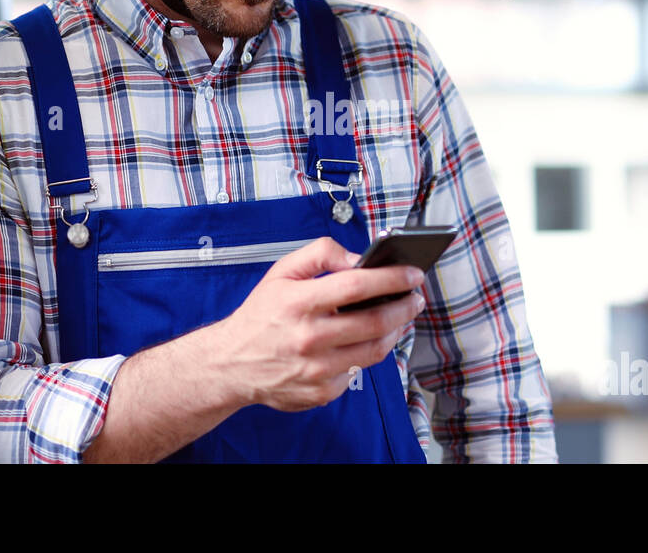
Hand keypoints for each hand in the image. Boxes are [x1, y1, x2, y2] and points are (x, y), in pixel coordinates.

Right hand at [210, 237, 425, 412]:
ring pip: (375, 350)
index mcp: (297, 303)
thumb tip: (358, 259)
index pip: (356, 286)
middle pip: (374, 322)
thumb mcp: (282, 272)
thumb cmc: (262, 315)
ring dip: (395, 331)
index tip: (412, 274)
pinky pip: (359, 371)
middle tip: (416, 297)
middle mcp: (307, 338)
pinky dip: (368, 353)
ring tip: (400, 316)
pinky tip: (369, 340)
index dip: (391, 278)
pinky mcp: (322, 392)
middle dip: (404, 306)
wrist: (232, 363)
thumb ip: (321, 254)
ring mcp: (316, 370)